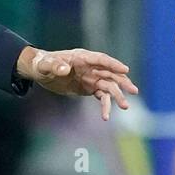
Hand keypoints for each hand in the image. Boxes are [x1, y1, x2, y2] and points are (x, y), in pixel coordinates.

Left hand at [17, 45, 138, 121]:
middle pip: (110, 73)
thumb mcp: (46, 65)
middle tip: (134, 91)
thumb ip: (55, 66)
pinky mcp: (89, 88)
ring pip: (109, 86)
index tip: (125, 70)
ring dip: (117, 96)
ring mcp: (91, 78)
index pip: (101, 59)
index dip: (113, 64)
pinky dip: (105, 106)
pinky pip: (101, 97)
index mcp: (82, 57)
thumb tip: (64, 69)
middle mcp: (90, 67)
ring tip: (125, 106)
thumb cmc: (43, 64)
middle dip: (122, 82)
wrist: (40, 71)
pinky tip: (106, 116)